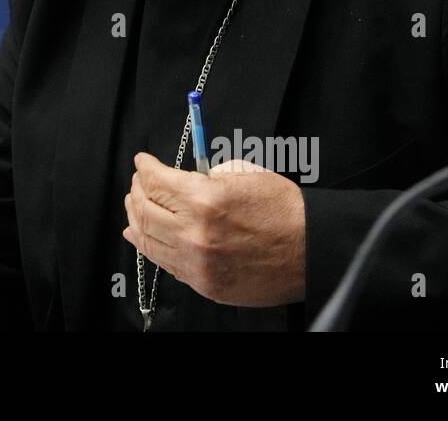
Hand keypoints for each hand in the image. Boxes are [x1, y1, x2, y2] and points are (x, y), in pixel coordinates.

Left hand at [123, 152, 305, 306]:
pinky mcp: (204, 284)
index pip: (156, 181)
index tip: (142, 162)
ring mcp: (197, 263)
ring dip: (136, 218)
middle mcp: (195, 234)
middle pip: (144, 210)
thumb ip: (206, 175)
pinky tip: (141, 234)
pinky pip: (165, 263)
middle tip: (139, 181)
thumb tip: (182, 180)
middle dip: (137, 190)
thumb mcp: (244, 174)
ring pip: (148, 240)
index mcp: (204, 200)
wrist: (312, 250)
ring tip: (135, 204)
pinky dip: (148, 246)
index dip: (144, 168)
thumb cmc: (284, 209)